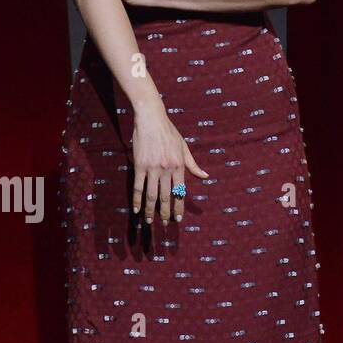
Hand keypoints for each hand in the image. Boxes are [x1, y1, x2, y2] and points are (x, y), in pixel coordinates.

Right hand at [130, 102, 208, 223]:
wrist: (151, 119)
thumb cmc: (169, 132)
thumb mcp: (184, 147)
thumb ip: (193, 164)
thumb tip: (205, 176)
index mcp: (179, 166)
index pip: (180, 191)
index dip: (179, 206)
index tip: (178, 218)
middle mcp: (167, 169)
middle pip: (166, 196)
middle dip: (165, 213)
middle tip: (164, 224)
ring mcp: (152, 168)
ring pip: (152, 195)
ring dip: (150, 210)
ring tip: (149, 221)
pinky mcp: (139, 165)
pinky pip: (138, 186)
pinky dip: (137, 199)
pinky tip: (136, 209)